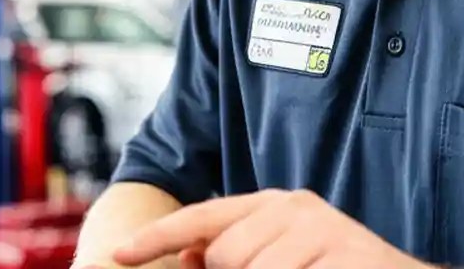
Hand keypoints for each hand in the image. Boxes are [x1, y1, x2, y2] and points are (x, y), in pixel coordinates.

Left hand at [110, 189, 431, 268]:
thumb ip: (237, 254)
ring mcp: (322, 228)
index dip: (158, 237)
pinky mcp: (344, 253)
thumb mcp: (282, 258)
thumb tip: (191, 259)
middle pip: (225, 254)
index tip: (119, 255)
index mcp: (275, 204)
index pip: (204, 217)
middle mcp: (295, 207)